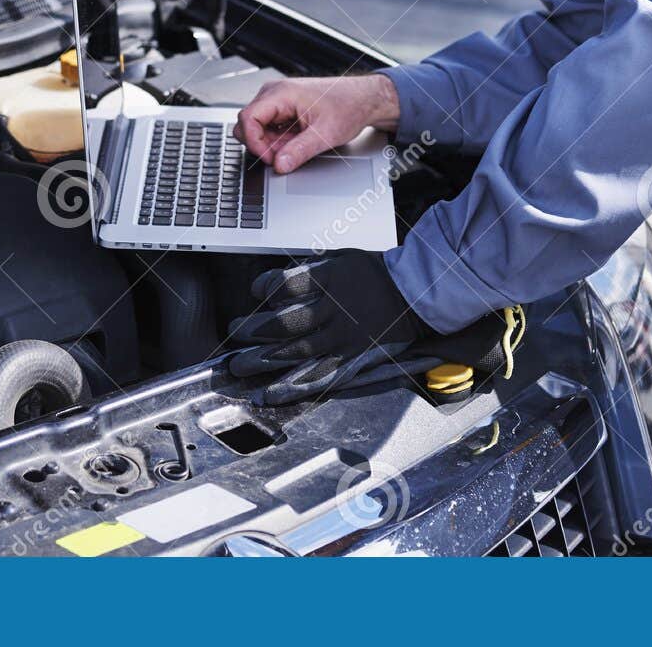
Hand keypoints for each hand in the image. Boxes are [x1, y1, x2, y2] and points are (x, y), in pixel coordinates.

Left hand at [226, 249, 421, 404]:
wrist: (417, 294)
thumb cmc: (376, 273)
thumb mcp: (343, 258)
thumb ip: (311, 270)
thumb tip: (277, 285)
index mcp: (330, 279)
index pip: (287, 284)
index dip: (266, 288)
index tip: (256, 291)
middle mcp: (334, 309)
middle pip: (285, 322)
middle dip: (254, 330)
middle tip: (234, 332)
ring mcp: (343, 336)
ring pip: (296, 351)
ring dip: (263, 360)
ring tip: (239, 365)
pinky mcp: (351, 357)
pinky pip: (318, 375)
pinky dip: (292, 387)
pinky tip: (271, 393)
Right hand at [233, 74, 399, 173]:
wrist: (363, 99)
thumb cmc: (348, 105)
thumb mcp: (325, 134)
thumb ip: (300, 151)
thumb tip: (280, 165)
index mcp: (282, 93)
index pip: (248, 118)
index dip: (254, 143)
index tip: (269, 158)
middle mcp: (275, 94)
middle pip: (248, 124)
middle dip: (262, 145)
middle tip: (283, 156)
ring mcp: (277, 101)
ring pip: (257, 128)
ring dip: (271, 144)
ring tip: (296, 146)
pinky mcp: (282, 109)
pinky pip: (268, 128)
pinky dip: (278, 140)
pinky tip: (296, 141)